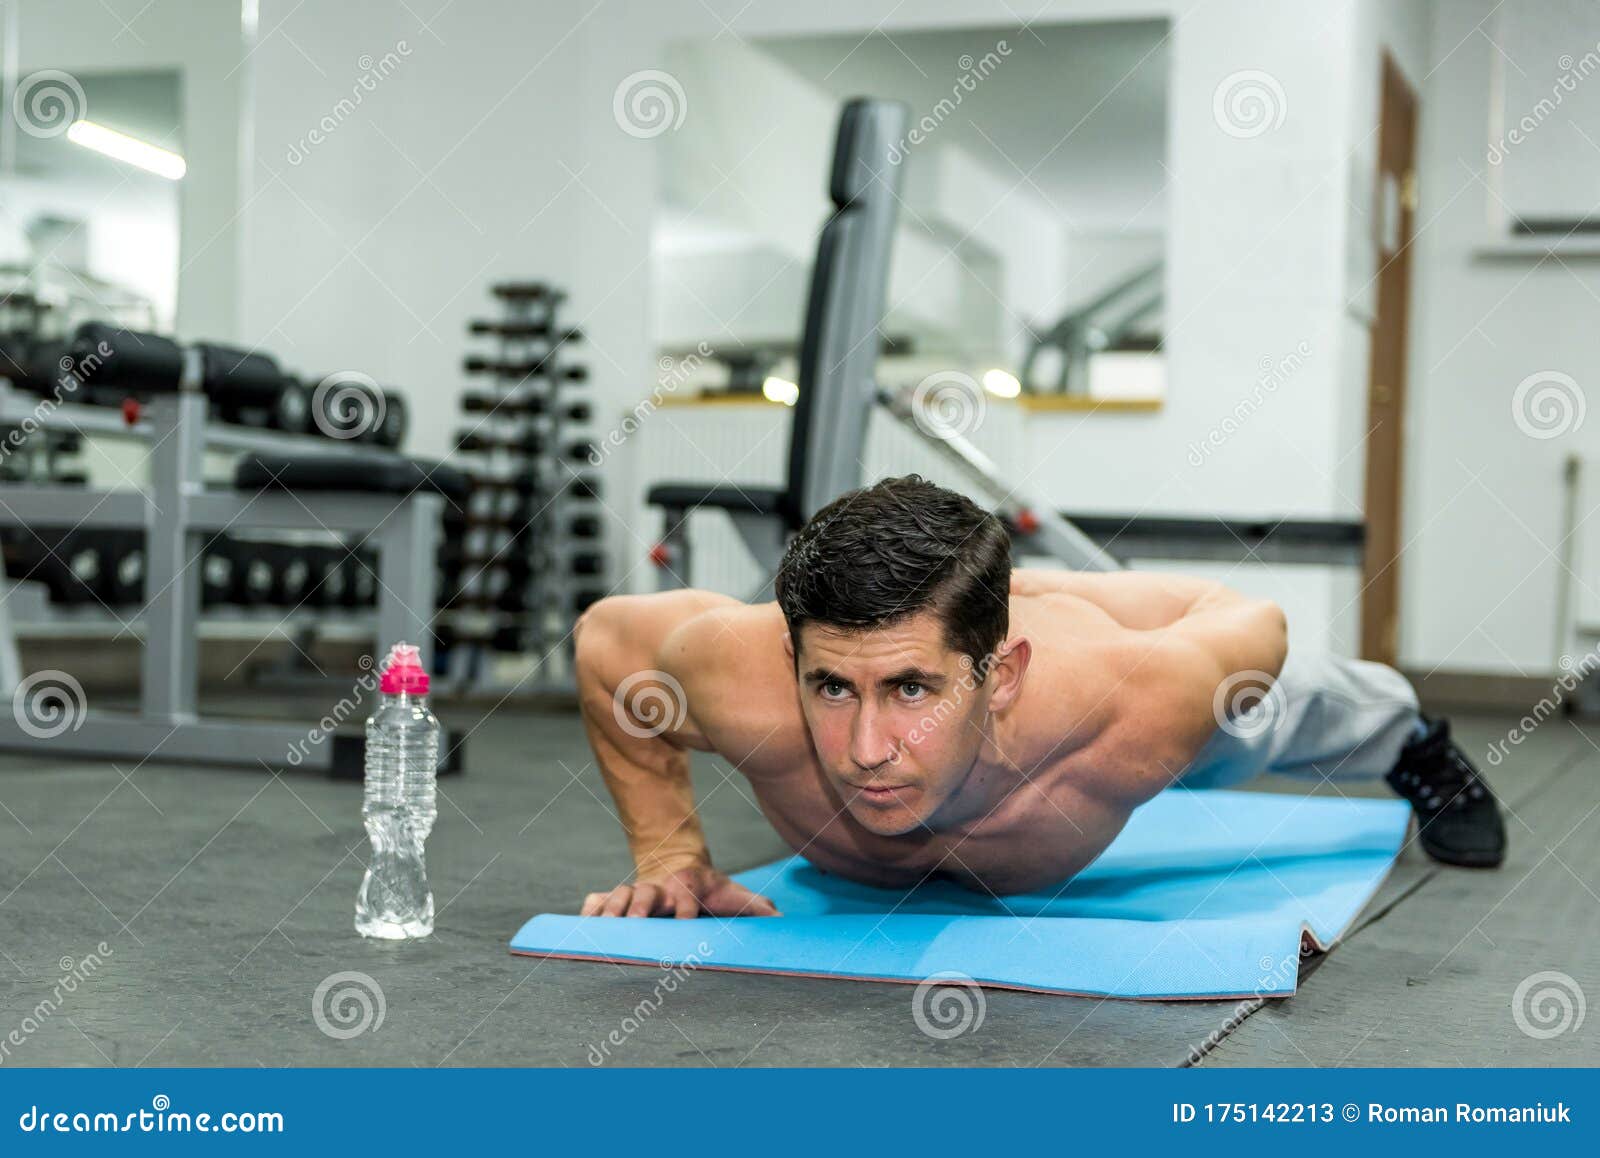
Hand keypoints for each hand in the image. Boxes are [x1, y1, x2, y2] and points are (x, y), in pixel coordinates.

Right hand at [580, 863, 780, 918]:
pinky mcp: (619, 896)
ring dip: (611, 910)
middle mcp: (660, 887)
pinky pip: (598, 900)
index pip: (687, 897)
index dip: (687, 909)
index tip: (687, 923)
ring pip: (619, 894)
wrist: (680, 864)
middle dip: (640, 906)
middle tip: (636, 923)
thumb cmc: (712, 888)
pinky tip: (581, 927)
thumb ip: (758, 908)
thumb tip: (783, 922)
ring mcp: (636, 890)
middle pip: (646, 893)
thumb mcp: (737, 895)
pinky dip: (589, 911)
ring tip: (602, 930)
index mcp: (689, 885)